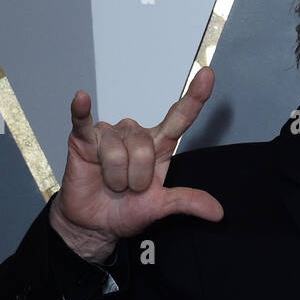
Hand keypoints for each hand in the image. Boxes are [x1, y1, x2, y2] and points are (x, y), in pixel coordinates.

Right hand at [48, 67, 223, 262]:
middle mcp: (136, 134)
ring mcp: (110, 133)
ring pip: (118, 154)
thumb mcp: (162, 207)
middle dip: (137, 179)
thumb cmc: (127, 209)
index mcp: (159, 146)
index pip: (179, 118)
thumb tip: (218, 213)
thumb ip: (188, 202)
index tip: (208, 75)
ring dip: (116, 178)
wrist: (97, 224)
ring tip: (111, 183)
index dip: (194, 97)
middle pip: (145, 150)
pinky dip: (81, 111)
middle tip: (129, 188)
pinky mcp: (84, 138)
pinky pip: (83, 121)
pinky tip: (81, 99)